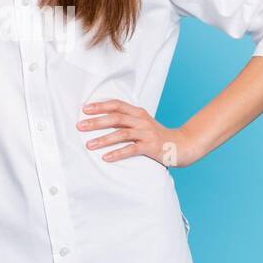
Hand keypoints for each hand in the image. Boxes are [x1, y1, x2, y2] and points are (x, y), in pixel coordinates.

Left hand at [77, 100, 200, 167]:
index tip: (84, 109)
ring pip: (122, 133)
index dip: (100, 105)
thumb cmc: (158, 136)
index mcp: (138, 113)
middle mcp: (142, 120)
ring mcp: (147, 133)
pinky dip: (117, 153)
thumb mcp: (142, 124)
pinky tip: (106, 157)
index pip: (117, 105)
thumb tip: (103, 121)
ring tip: (89, 145)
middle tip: (80, 126)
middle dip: (96, 122)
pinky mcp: (150, 147)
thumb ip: (127, 121)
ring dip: (103, 139)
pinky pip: (131, 149)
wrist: (182, 145)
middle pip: (116, 118)